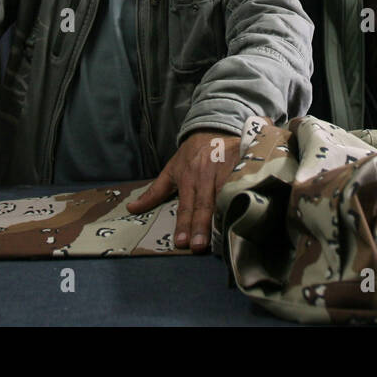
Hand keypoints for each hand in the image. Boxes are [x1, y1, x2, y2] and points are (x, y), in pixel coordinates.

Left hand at [126, 130, 240, 253]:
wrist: (212, 130)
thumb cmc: (190, 155)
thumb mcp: (171, 170)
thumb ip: (154, 192)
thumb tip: (131, 208)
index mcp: (188, 177)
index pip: (186, 205)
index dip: (184, 224)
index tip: (181, 242)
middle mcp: (206, 175)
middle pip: (205, 204)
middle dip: (201, 226)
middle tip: (198, 246)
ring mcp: (225, 171)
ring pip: (225, 196)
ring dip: (224, 216)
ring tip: (222, 237)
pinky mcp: (242, 168)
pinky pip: (243, 186)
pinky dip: (244, 198)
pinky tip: (245, 213)